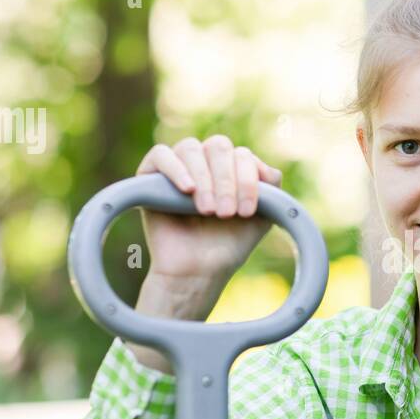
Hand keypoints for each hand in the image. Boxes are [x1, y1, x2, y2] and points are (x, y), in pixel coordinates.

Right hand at [126, 136, 283, 371]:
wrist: (197, 272)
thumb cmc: (227, 245)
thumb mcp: (261, 216)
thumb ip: (270, 189)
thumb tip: (267, 167)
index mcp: (230, 168)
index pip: (242, 155)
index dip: (248, 180)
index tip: (247, 212)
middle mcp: (204, 162)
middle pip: (218, 146)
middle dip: (227, 180)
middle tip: (226, 213)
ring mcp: (177, 166)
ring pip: (191, 148)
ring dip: (205, 178)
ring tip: (207, 210)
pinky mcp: (149, 175)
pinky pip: (160, 154)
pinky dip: (176, 168)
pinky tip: (188, 189)